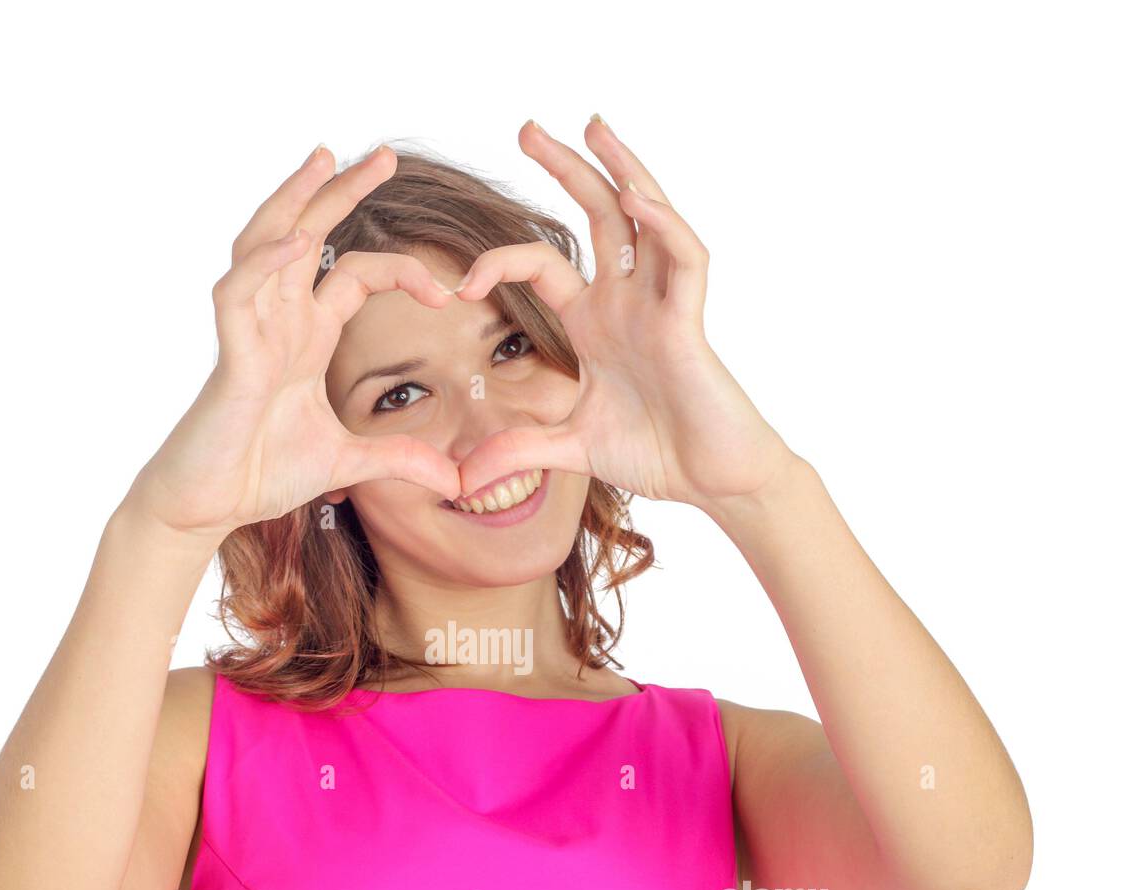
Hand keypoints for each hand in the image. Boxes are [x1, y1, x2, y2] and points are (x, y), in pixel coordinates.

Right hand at [124, 144, 459, 541]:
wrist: (210, 504)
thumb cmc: (261, 473)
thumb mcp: (348, 466)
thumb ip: (399, 461)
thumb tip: (456, 478)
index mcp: (308, 337)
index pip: (356, 276)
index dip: (402, 273)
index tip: (448, 294)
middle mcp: (279, 321)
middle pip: (309, 234)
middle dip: (343, 192)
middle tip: (385, 155)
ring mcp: (251, 332)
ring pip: (266, 243)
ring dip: (295, 199)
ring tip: (326, 158)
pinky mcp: (230, 356)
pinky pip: (240, 293)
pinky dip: (266, 262)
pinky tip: (298, 240)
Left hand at [453, 118, 795, 511]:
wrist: (711, 480)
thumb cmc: (657, 453)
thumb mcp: (573, 448)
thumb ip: (521, 450)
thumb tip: (462, 478)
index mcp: (595, 322)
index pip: (542, 267)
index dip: (500, 263)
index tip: (461, 284)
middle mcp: (627, 301)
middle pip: (597, 215)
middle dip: (565, 169)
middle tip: (525, 128)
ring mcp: (660, 306)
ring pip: (645, 218)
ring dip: (622, 170)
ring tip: (593, 127)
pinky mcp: (690, 323)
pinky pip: (684, 259)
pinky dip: (663, 226)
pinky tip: (635, 198)